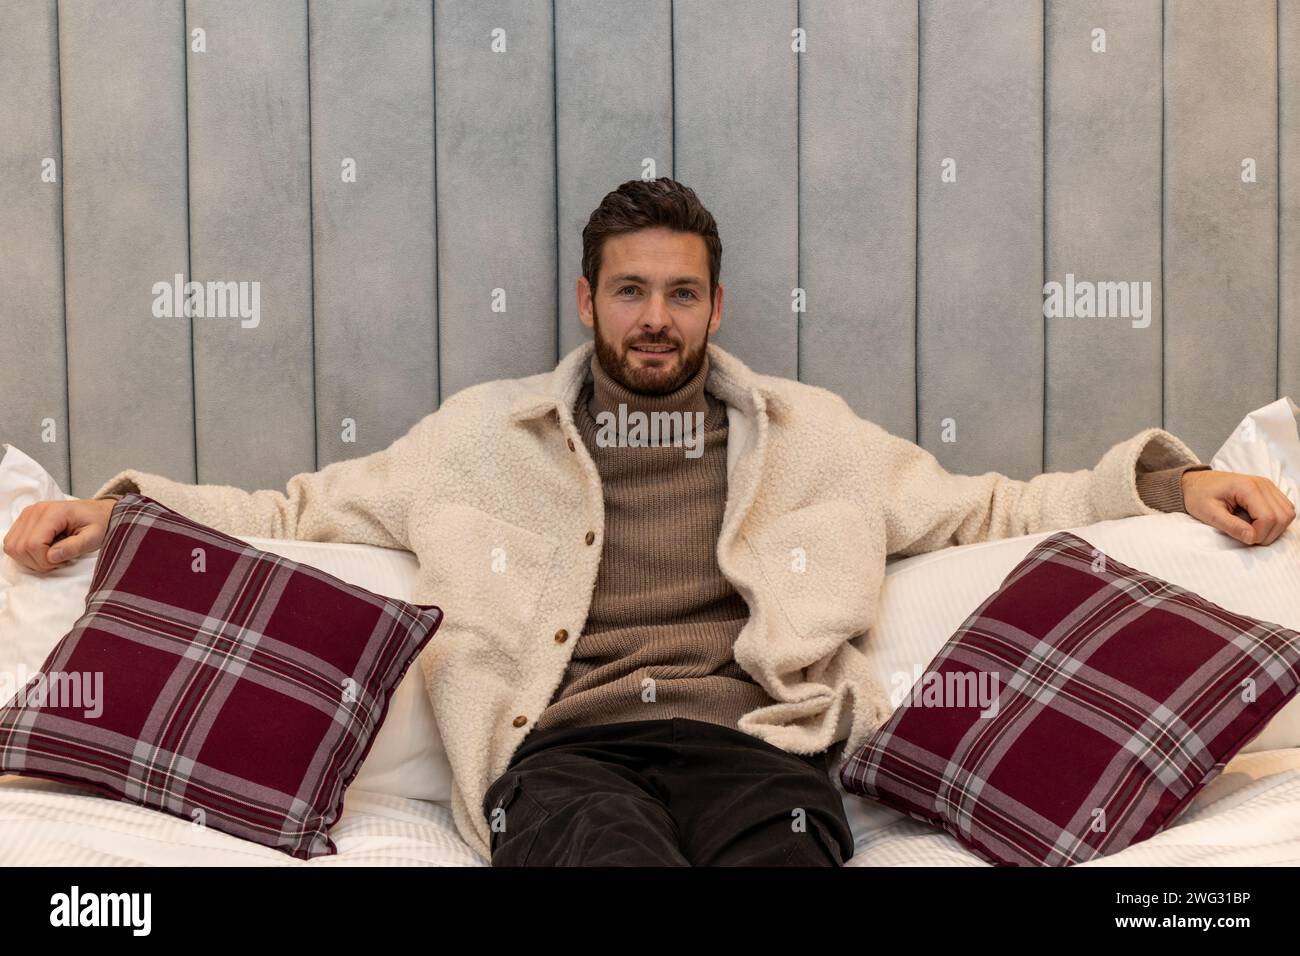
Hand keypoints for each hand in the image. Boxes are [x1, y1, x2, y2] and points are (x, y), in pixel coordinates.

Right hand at [2, 497, 117, 573]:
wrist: (99, 512)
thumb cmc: (99, 523)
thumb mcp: (95, 537)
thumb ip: (75, 547)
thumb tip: (51, 557)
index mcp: (53, 512)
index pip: (34, 544)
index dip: (45, 560)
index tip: (64, 561)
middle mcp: (35, 511)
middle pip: (20, 547)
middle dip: (38, 562)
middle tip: (59, 560)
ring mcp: (27, 514)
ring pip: (12, 547)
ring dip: (30, 559)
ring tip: (53, 556)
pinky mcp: (24, 520)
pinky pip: (12, 543)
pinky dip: (25, 554)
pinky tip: (44, 552)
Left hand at [1181, 470, 1296, 545]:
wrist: (1196, 483)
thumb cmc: (1198, 496)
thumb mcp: (1208, 513)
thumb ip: (1231, 526)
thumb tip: (1252, 538)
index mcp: (1248, 487)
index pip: (1268, 517)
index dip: (1259, 534)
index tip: (1243, 538)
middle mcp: (1263, 484)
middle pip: (1283, 517)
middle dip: (1268, 534)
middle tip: (1247, 536)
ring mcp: (1268, 486)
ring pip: (1288, 514)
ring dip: (1274, 529)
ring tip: (1252, 530)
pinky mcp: (1269, 491)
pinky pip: (1284, 510)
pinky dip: (1275, 522)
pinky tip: (1257, 523)